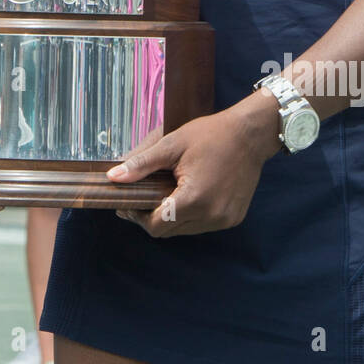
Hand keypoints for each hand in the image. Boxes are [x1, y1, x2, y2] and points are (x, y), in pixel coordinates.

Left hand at [106, 104, 275, 237]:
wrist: (250, 133)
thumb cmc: (211, 135)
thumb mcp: (171, 145)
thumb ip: (141, 164)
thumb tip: (113, 178)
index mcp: (195, 198)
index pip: (156, 225)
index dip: (137, 216)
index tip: (127, 203)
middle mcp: (212, 215)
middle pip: (169, 230)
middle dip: (151, 216)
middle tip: (141, 196)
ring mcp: (224, 219)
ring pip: (185, 230)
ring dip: (171, 216)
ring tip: (164, 192)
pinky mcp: (233, 218)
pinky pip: (202, 225)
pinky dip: (190, 215)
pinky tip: (187, 194)